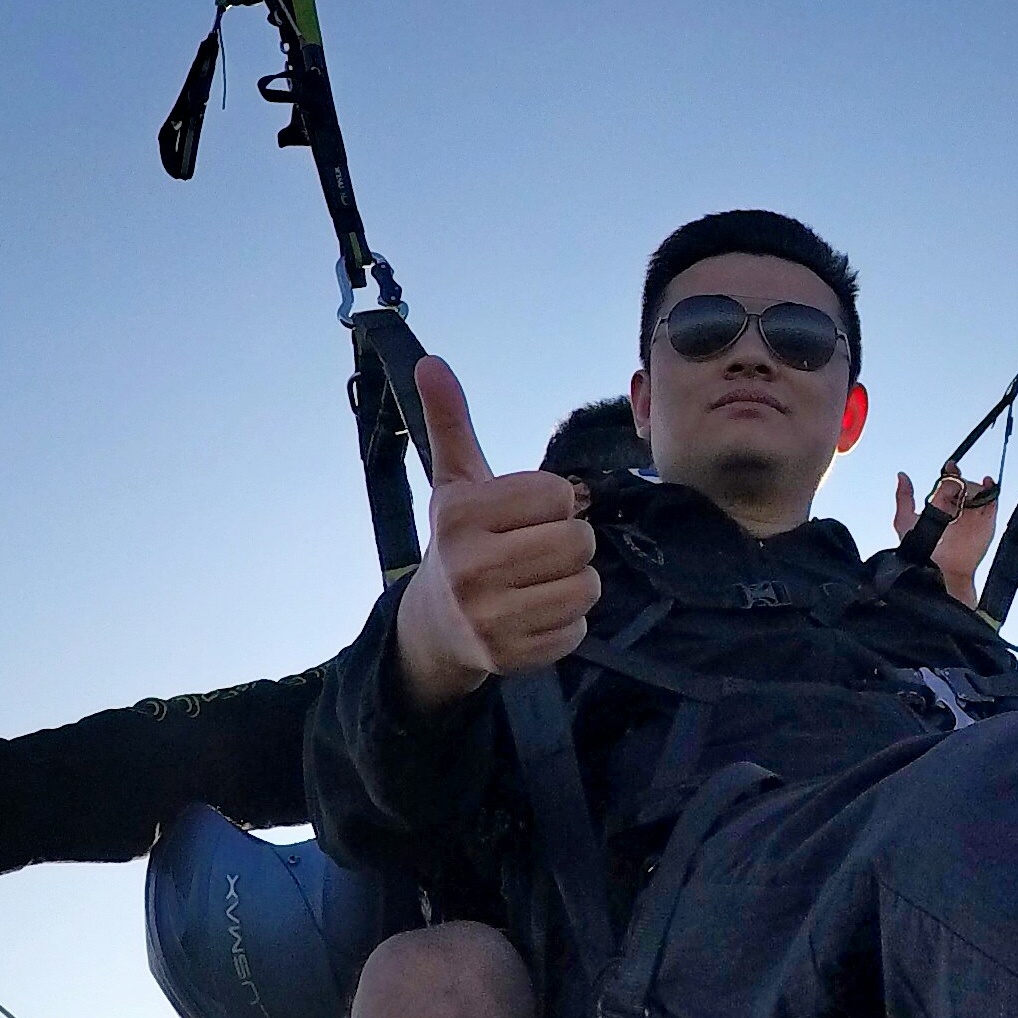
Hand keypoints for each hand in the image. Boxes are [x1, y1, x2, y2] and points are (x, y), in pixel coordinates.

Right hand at [394, 355, 598, 712]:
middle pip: (578, 542)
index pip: (557, 494)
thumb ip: (450, 422)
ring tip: (541, 580)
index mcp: (460, 514)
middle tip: (540, 549)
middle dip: (571, 542)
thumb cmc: (459, 541)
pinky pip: (576, 629)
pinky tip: (536, 613)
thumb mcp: (454, 481)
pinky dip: (567, 621)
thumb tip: (431, 361)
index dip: (553, 502)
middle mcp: (470, 567)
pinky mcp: (509, 656)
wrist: (433, 625)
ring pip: (586, 587)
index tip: (525, 515)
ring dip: (576, 581)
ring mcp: (489, 618)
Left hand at [895, 465, 1001, 608]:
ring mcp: (973, 515)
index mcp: (941, 506)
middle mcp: (958, 509)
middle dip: (960, 480)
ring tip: (966, 495)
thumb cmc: (922, 552)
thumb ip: (903, 498)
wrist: (942, 572)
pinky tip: (986, 485)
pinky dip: (992, 491)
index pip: (948, 483)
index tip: (949, 468)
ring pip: (978, 490)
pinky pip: (993, 502)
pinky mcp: (987, 523)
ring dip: (974, 486)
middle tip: (956, 484)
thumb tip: (902, 476)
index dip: (950, 472)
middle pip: (964, 484)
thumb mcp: (904, 521)